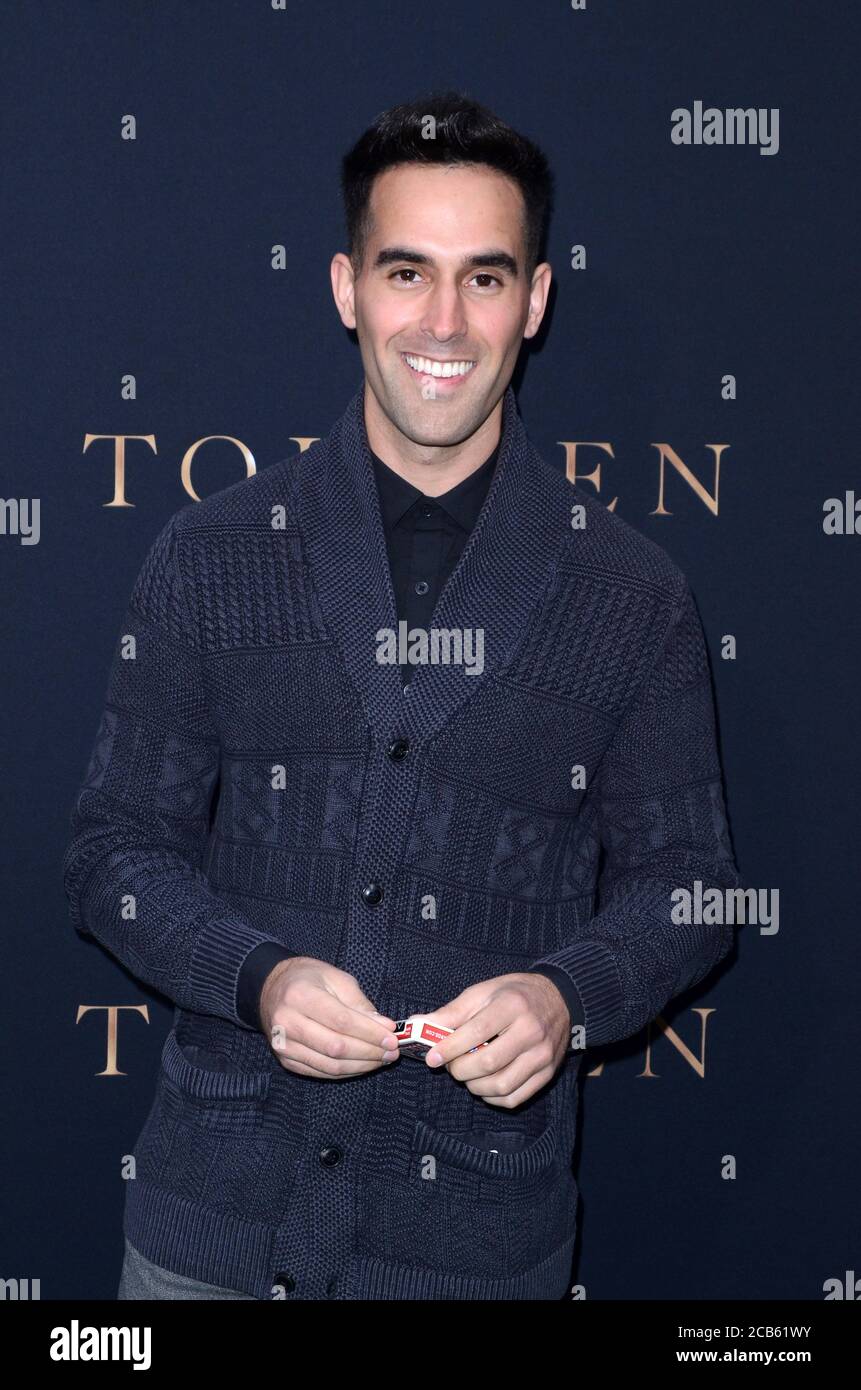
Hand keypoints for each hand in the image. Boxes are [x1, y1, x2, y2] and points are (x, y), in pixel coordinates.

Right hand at [260, 956, 400, 1077]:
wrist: (271, 988)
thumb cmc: (308, 979)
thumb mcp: (336, 978)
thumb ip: (359, 1003)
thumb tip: (383, 1027)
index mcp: (300, 995)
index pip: (341, 1021)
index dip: (369, 1032)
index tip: (391, 1036)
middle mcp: (287, 1022)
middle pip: (336, 1047)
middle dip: (370, 1052)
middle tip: (392, 1051)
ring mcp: (284, 1045)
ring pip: (330, 1065)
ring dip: (361, 1065)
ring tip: (382, 1059)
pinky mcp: (286, 1060)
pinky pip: (321, 1072)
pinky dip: (346, 1071)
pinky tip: (363, 1064)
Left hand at [424, 973, 570, 1106]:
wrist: (559, 1000)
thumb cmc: (514, 995)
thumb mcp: (483, 992)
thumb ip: (451, 1012)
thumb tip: (417, 1023)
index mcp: (513, 1005)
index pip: (477, 1032)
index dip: (450, 1048)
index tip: (432, 1057)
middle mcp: (531, 1031)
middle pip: (488, 1063)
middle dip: (460, 1069)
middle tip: (450, 1065)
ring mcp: (542, 1055)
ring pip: (501, 1085)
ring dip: (474, 1086)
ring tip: (467, 1074)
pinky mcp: (547, 1074)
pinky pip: (514, 1098)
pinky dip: (492, 1098)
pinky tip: (484, 1085)